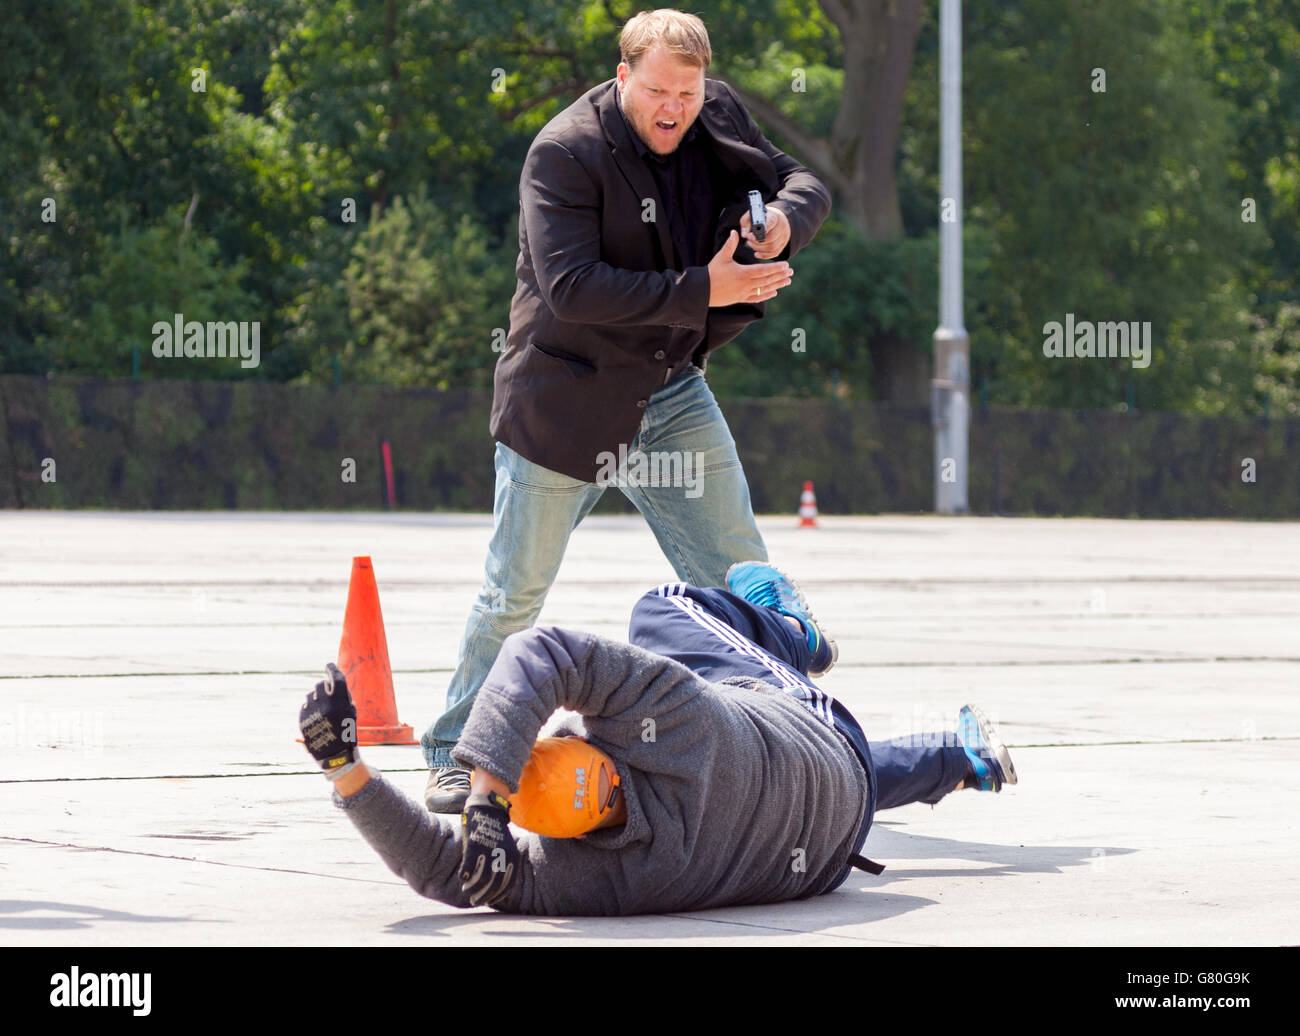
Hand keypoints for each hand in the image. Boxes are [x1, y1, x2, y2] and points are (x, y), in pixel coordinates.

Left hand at [298, 662, 359, 778]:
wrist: (334, 755)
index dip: (332, 669)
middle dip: (325, 687)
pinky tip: (317, 717)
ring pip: (311, 694)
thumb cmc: (346, 732)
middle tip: (328, 694)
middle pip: (321, 684)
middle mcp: (325, 706)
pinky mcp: (303, 719)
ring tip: (323, 709)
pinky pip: (305, 706)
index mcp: (340, 703)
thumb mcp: (350, 713)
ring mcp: (313, 713)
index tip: (328, 665)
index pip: (335, 678)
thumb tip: (332, 680)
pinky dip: (310, 708)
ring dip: (316, 697)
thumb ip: (343, 696)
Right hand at [460, 791, 519, 906]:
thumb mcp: (506, 848)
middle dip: (483, 897)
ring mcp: (488, 851)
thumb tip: (494, 885)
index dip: (496, 897)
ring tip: (466, 890)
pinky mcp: (474, 845)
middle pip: (493, 886)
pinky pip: (467, 868)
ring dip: (472, 889)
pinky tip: (462, 878)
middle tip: (475, 901)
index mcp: (513, 858)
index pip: (507, 886)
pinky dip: (464, 876)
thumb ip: (502, 864)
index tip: (488, 901)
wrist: (488, 807)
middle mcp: (502, 856)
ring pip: (480, 880)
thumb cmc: (495, 830)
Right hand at [707, 230, 792, 306]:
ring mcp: (744, 293)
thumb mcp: (721, 257)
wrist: (702, 291)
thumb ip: (730, 244)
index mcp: (743, 273)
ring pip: (765, 289)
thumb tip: (735, 232)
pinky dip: (766, 295)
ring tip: (787, 281)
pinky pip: (757, 298)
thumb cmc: (711, 273)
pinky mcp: (740, 299)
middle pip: (767, 280)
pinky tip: (774, 292)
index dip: (776, 268)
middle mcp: (746, 284)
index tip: (786, 265)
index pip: (764, 270)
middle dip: (780, 276)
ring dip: (777, 285)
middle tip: (791, 272)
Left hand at [740, 203, 791, 259]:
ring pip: (772, 247)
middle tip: (748, 241)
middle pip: (771, 238)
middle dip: (757, 242)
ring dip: (759, 248)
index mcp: (774, 216)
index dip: (760, 231)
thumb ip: (746, 223)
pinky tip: (756, 254)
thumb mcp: (751, 216)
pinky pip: (775, 253)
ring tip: (750, 244)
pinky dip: (764, 255)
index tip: (749, 235)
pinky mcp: (783, 244)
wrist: (775, 218)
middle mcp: (782, 226)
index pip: (770, 223)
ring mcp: (784, 236)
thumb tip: (744, 235)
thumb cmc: (761, 217)